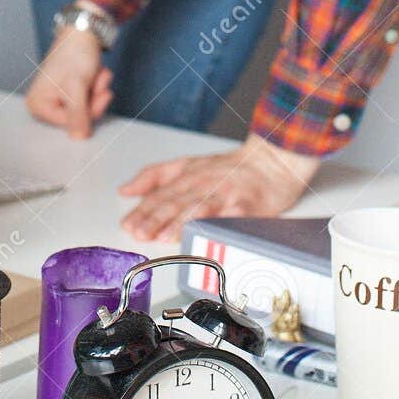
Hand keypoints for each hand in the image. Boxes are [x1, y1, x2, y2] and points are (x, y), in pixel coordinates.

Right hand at [26, 26, 113, 138]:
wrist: (84, 33)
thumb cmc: (74, 54)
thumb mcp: (76, 86)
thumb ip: (77, 113)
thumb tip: (79, 138)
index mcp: (37, 105)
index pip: (68, 124)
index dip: (88, 111)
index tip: (98, 93)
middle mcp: (44, 105)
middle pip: (77, 119)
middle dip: (93, 99)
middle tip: (97, 81)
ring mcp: (58, 100)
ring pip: (86, 111)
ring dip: (97, 92)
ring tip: (96, 74)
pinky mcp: (71, 95)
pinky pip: (89, 102)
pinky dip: (97, 88)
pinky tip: (96, 74)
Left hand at [118, 133, 317, 242]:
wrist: (272, 162)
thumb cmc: (230, 169)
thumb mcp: (187, 165)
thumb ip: (155, 176)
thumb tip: (125, 190)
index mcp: (187, 174)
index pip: (160, 194)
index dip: (143, 210)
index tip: (128, 225)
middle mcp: (203, 182)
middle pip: (175, 201)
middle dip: (155, 218)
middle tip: (139, 233)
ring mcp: (225, 193)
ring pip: (198, 207)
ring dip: (179, 222)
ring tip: (163, 236)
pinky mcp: (246, 204)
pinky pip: (229, 217)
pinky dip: (214, 226)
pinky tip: (203, 235)